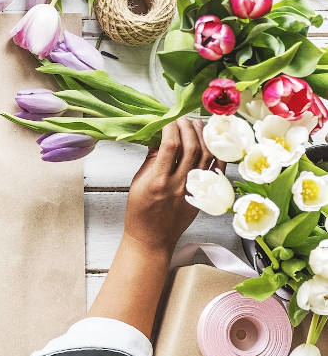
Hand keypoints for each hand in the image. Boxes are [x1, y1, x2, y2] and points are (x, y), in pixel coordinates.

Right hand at [124, 118, 216, 253]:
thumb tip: (159, 138)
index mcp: (158, 181)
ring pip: (206, 156)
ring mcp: (193, 190)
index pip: (169, 146)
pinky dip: (216, 154)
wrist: (152, 237)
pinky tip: (212, 142)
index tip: (167, 119)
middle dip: (187, 127)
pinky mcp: (203, 195)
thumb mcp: (138, 182)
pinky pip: (216, 170)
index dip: (171, 128)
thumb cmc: (140, 212)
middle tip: (182, 118)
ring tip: (197, 123)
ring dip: (203, 136)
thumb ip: (150, 159)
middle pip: (191, 147)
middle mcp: (178, 184)